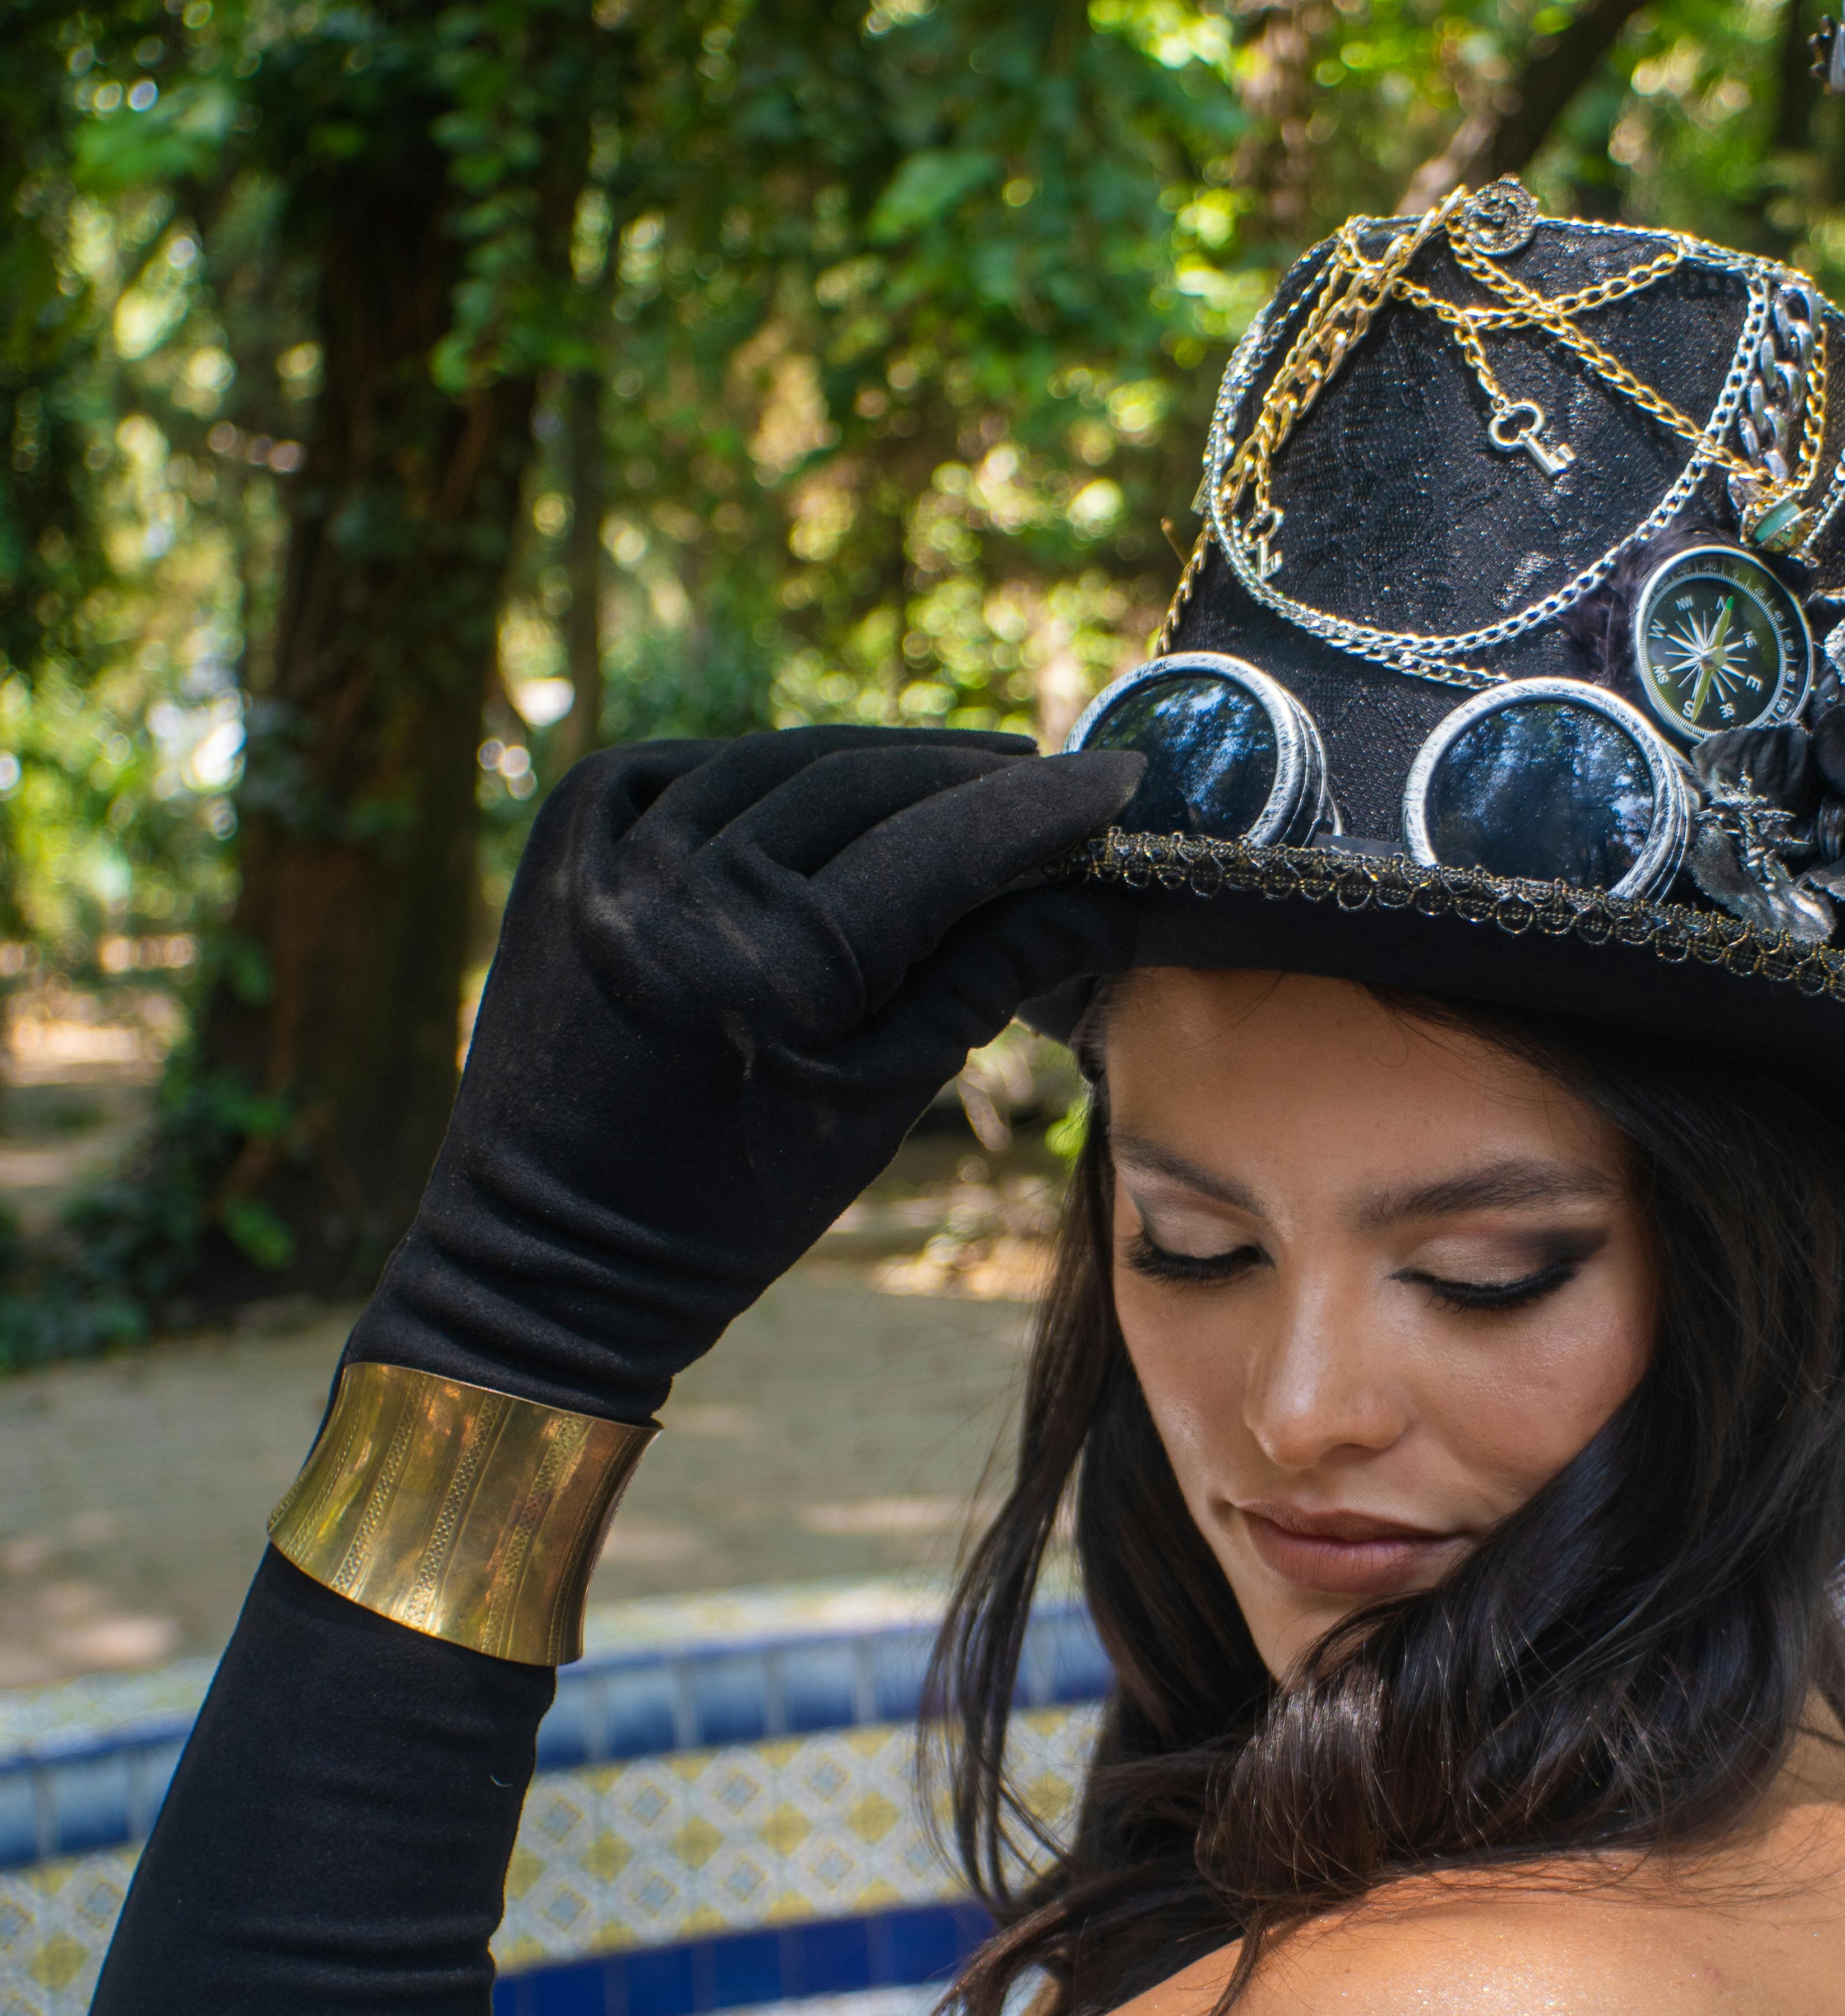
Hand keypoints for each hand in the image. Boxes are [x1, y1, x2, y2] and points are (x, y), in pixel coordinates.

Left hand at [348, 727, 1139, 1422]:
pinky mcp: (563, 835)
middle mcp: (675, 887)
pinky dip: (773, 773)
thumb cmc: (732, 1207)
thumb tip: (1107, 894)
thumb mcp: (883, 1096)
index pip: (942, 846)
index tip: (1123, 777)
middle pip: (866, 784)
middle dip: (971, 777)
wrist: (550, 1254)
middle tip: (1050, 780)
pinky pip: (697, 767)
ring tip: (964, 777)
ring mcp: (604, 850)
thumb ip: (991, 972)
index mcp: (765, 968)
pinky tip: (834, 791)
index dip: (1044, 807)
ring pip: (783, 761)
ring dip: (881, 765)